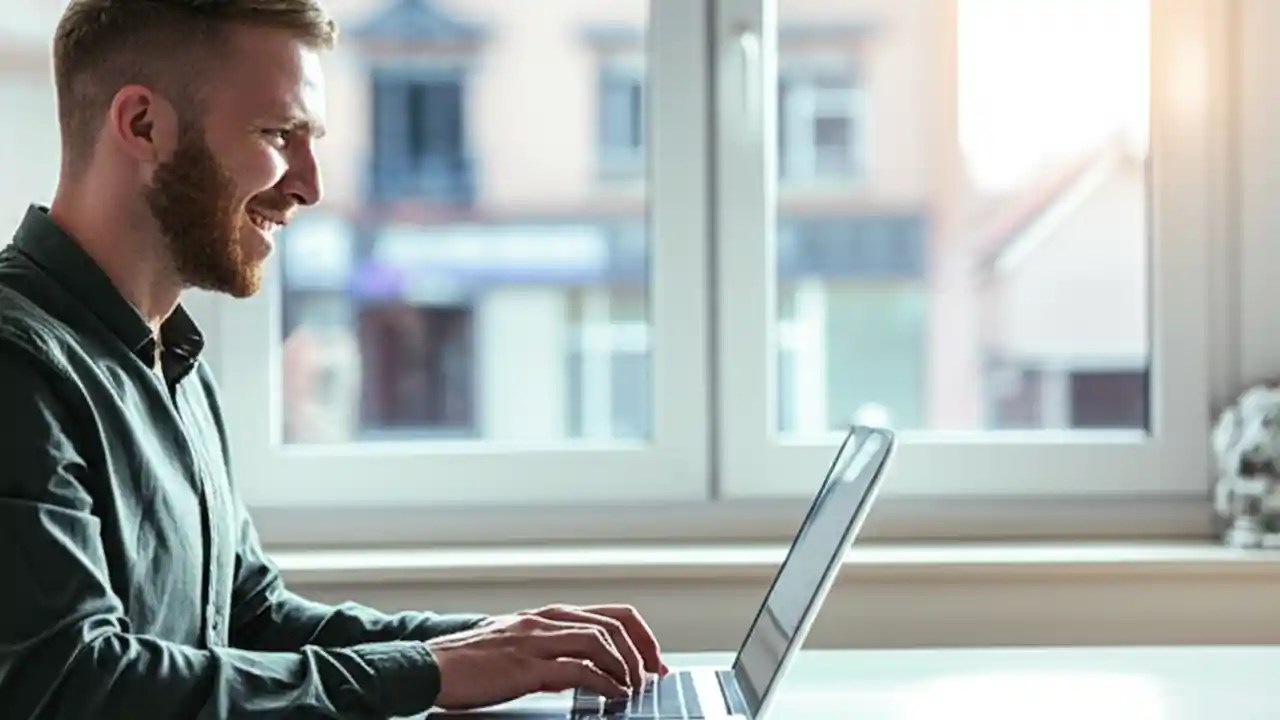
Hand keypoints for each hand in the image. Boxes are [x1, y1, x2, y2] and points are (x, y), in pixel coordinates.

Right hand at [427, 603, 666, 710]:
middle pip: (613, 623)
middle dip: (642, 650)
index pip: (609, 613)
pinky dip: (605, 683)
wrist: (428, 666)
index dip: (639, 636)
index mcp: (546, 615)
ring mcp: (536, 640)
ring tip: (633, 688)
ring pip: (601, 641)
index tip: (652, 661)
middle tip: (653, 676)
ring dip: (626, 666)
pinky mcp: (525, 665)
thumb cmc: (467, 662)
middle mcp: (546, 620)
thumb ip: (550, 655)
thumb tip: (582, 675)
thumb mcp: (516, 649)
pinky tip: (612, 697)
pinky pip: (579, 669)